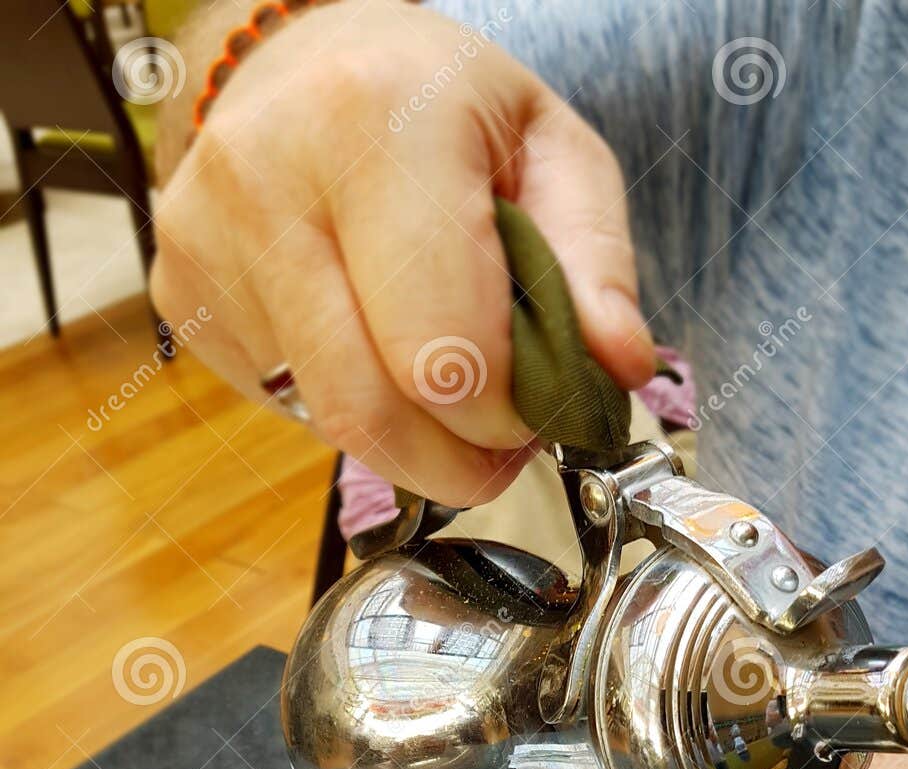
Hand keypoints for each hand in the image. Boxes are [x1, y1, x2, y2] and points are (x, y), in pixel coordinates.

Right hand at [151, 0, 654, 503]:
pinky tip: (369, 340)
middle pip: (372, 410)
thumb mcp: (549, 145)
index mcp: (374, 126)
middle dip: (455, 460)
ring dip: (407, 439)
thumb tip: (615, 369)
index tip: (537, 407)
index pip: (443, 354)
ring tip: (445, 384)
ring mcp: (206, 241)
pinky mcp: (181, 293)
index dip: (504, 415)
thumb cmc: (436, 102)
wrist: (304, 58)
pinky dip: (349, 403)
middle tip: (500, 449)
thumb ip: (595, 262)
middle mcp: (268, 180)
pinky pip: (287, 404)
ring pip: (329, 421)